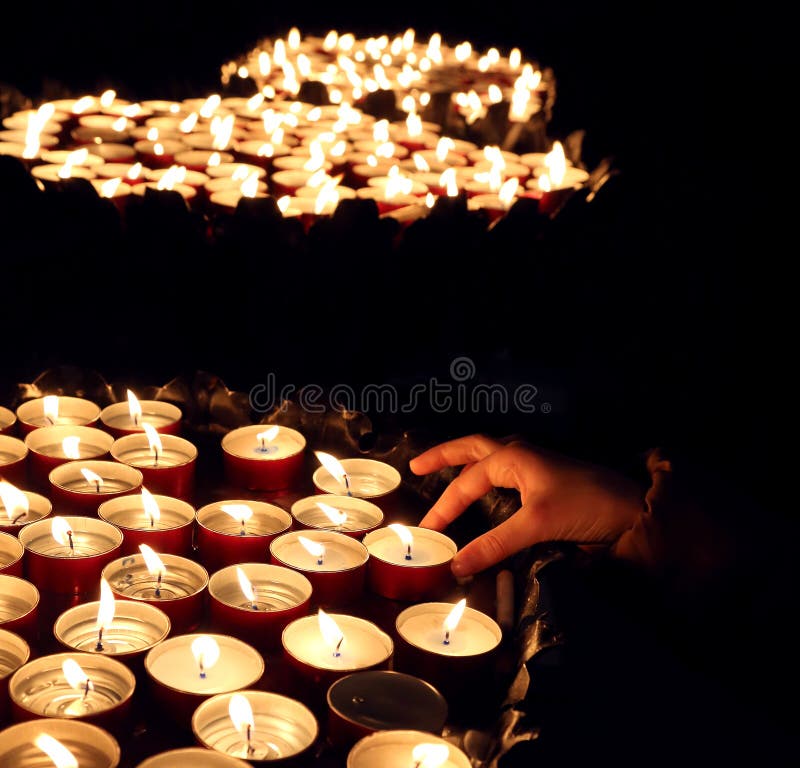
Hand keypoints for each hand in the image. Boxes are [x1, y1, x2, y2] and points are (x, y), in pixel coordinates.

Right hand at [410, 434, 643, 576]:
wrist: (633, 511)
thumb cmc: (585, 505)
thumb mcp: (537, 524)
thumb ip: (495, 543)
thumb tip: (457, 566)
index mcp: (513, 456)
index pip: (467, 482)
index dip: (445, 506)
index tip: (428, 530)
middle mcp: (520, 454)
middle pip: (473, 448)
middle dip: (444, 455)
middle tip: (417, 465)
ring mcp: (535, 463)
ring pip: (490, 454)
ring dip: (466, 460)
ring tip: (445, 469)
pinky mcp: (546, 478)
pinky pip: (506, 469)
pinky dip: (487, 473)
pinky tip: (486, 485)